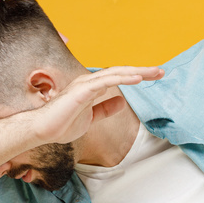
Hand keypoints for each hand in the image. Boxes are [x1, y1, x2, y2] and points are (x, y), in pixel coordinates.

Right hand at [31, 66, 163, 144]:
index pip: (118, 77)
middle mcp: (89, 82)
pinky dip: (123, 79)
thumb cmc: (62, 124)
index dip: (136, 76)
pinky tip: (137, 79)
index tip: (154, 77)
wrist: (42, 131)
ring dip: (136, 72)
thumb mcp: (91, 118)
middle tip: (160, 71)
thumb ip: (105, 109)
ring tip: (154, 73)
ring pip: (116, 73)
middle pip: (120, 71)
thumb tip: (121, 102)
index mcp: (92, 87)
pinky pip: (106, 81)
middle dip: (141, 71)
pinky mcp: (82, 91)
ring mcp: (85, 84)